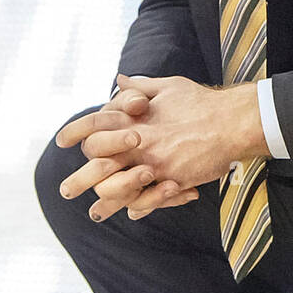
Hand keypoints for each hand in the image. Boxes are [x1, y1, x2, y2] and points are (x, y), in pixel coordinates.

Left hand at [56, 73, 266, 221]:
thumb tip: (119, 79)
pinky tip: (130, 213)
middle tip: (66, 191)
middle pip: (98, 163)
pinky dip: (137, 207)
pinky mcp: (172, 179)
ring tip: (95, 212)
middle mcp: (140, 141)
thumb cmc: (201, 102)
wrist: (231, 121)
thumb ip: (140, 87)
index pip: (95, 123)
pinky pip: (147, 198)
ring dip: (104, 202)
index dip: (75, 131)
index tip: (61, 141)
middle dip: (79, 179)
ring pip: (118, 187)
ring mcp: (154, 162)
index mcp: (135, 118)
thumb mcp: (168, 86)